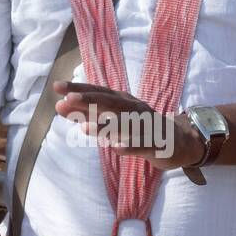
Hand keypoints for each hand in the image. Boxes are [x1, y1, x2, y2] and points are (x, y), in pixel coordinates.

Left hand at [53, 81, 206, 170]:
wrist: (178, 141)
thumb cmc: (140, 128)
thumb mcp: (113, 117)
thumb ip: (88, 114)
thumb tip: (60, 106)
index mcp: (123, 101)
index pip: (98, 92)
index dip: (78, 88)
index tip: (56, 87)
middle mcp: (134, 109)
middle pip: (110, 103)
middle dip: (89, 101)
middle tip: (68, 100)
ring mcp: (146, 126)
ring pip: (125, 124)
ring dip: (105, 125)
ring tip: (84, 127)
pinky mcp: (157, 144)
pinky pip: (143, 145)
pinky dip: (130, 146)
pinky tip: (116, 148)